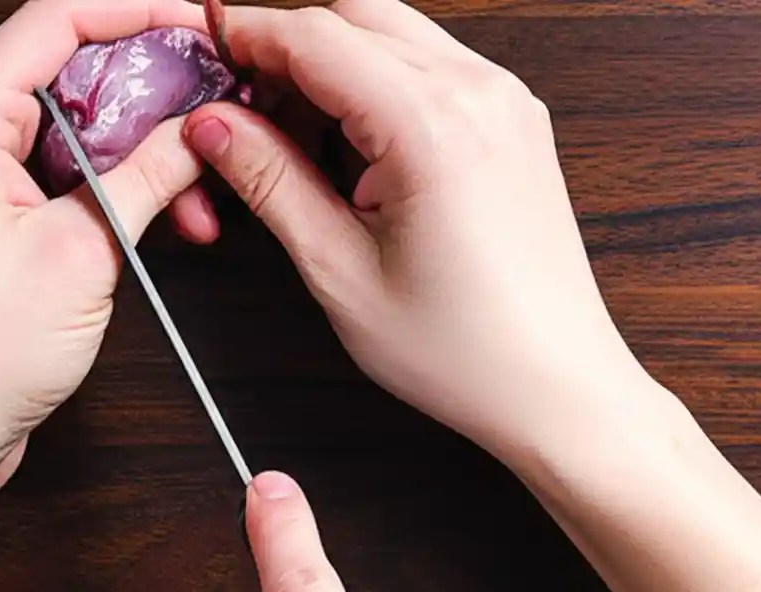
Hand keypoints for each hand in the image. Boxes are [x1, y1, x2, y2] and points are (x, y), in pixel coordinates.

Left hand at [0, 0, 214, 482]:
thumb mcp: (83, 253)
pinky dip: (96, 185)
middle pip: (58, 71)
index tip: (197, 24)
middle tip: (210, 116)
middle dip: (146, 96)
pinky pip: (39, 171)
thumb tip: (196, 126)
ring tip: (191, 196)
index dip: (137, 11)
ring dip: (128, 152)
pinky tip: (151, 215)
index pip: (54, 20)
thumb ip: (148, 173)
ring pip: (57, 127)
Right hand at [182, 0, 658, 464]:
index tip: (205, 51)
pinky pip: (431, 64)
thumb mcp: (338, 268)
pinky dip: (376, 81)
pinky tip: (349, 145)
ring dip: (332, 61)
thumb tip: (214, 124)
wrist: (555, 385)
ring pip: (395, 30)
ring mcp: (504, 100)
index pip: (316, 36)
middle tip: (240, 102)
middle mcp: (478, 92)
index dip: (248, 37)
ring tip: (291, 136)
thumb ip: (270, 181)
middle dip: (288, 43)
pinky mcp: (512, 121)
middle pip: (357, 12)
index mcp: (432, 124)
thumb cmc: (461, 349)